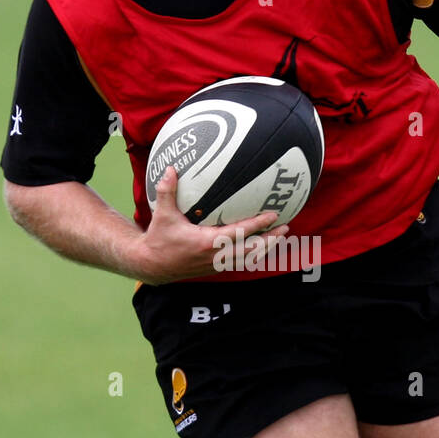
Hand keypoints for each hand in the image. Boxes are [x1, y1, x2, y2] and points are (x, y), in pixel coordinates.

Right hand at [133, 166, 289, 284]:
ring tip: (280, 237)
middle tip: (286, 227)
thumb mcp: (162, 214)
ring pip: (248, 259)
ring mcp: (216, 264)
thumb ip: (167, 191)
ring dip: (266, 249)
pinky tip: (261, 247)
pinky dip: (253, 255)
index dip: (258, 224)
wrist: (152, 265)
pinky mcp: (214, 269)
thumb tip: (170, 168)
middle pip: (251, 250)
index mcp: (207, 242)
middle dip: (270, 239)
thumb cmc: (158, 239)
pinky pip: (240, 263)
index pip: (239, 233)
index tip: (273, 215)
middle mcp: (215, 256)